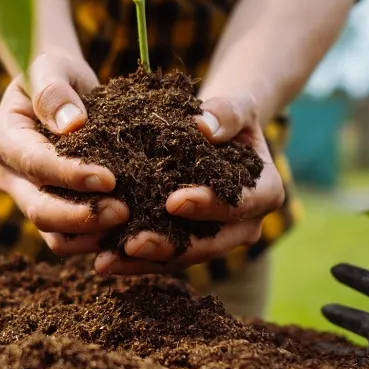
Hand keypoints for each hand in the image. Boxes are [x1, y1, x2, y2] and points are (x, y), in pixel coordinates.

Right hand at [0, 52, 127, 255]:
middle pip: (39, 209)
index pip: (35, 164)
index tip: (110, 178)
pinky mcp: (51, 212)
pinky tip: (126, 234)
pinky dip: (95, 241)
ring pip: (53, 234)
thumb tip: (71, 124)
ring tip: (129, 224)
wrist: (62, 90)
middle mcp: (10, 175)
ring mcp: (28, 197)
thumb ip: (55, 90)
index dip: (70, 175)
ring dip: (90, 235)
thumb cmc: (57, 73)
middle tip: (124, 211)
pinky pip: (68, 240)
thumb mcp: (52, 66)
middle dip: (82, 215)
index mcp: (5, 138)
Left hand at [94, 92, 285, 274]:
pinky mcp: (189, 244)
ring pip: (182, 257)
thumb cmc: (229, 118)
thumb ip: (228, 113)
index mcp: (266, 192)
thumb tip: (205, 126)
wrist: (218, 134)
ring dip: (145, 261)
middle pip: (211, 243)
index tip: (173, 201)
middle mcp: (246, 225)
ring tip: (106, 261)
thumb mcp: (236, 107)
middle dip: (172, 247)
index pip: (239, 204)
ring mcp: (217, 239)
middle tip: (134, 244)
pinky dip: (133, 259)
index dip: (209, 205)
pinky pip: (163, 257)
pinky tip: (102, 258)